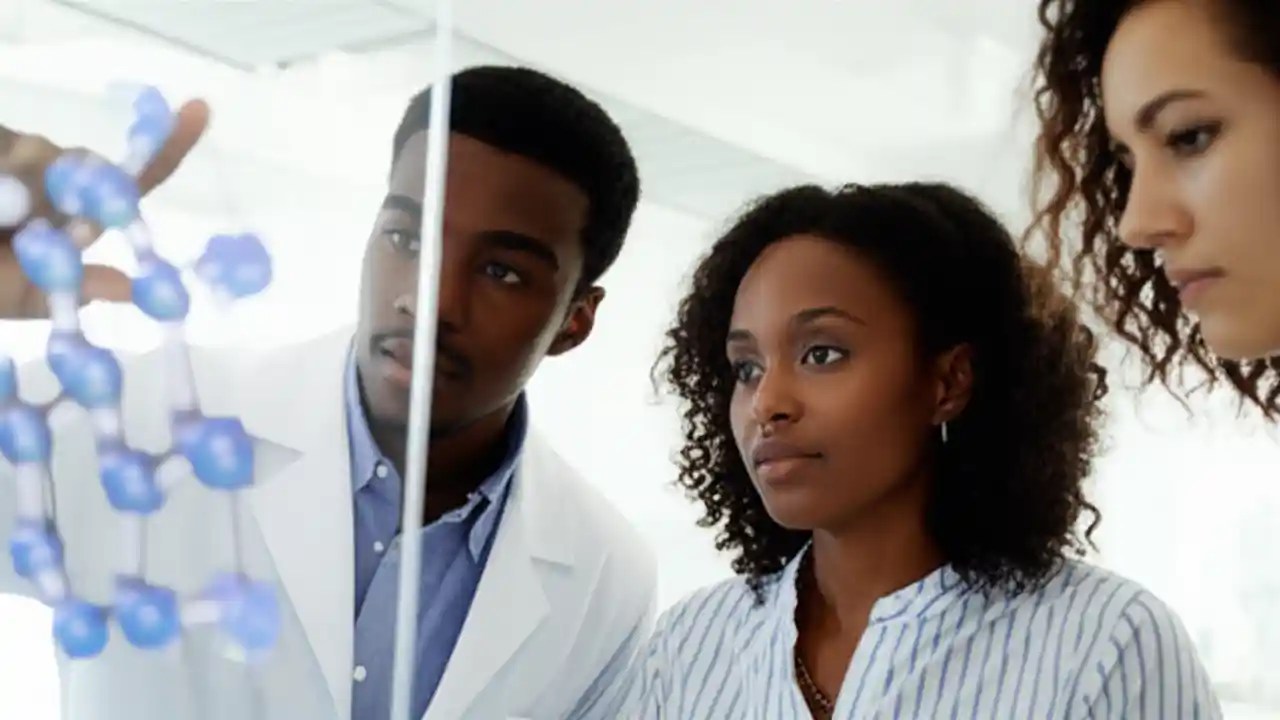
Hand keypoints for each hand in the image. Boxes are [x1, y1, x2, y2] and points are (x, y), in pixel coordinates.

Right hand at [0, 99, 209, 318]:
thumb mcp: (12, 296)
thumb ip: (67, 288)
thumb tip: (132, 289)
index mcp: (72, 220)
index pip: (132, 183)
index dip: (166, 147)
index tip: (199, 109)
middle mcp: (55, 183)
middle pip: (89, 167)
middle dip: (71, 184)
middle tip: (24, 215)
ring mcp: (22, 158)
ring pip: (43, 155)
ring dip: (18, 181)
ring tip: (2, 215)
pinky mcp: (4, 141)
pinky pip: (12, 148)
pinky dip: (6, 166)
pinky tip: (2, 193)